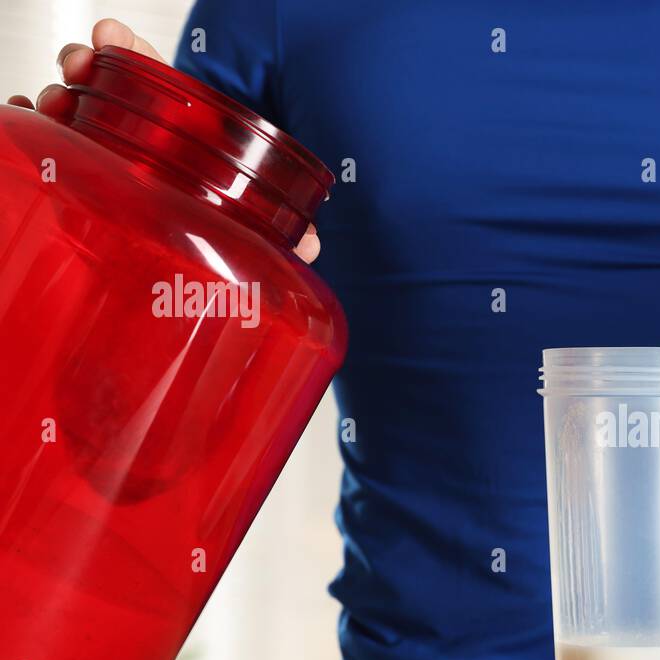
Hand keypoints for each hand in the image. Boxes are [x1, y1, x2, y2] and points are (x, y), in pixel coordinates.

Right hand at [5, 19, 320, 263]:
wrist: (198, 302)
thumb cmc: (230, 249)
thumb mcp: (262, 234)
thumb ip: (284, 234)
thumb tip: (310, 245)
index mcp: (184, 144)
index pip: (154, 84)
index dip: (131, 55)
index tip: (112, 37)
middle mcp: (141, 151)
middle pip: (106, 93)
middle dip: (85, 71)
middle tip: (76, 69)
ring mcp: (110, 170)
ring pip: (74, 121)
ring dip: (56, 101)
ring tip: (49, 103)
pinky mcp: (83, 198)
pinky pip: (52, 157)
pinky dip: (32, 135)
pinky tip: (20, 124)